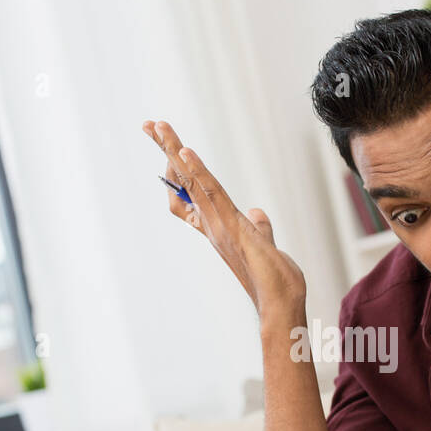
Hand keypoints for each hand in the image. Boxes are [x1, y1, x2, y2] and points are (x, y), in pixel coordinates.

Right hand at [143, 119, 305, 318]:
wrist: (280, 305)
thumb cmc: (274, 281)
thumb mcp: (264, 246)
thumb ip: (259, 228)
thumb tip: (258, 214)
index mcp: (217, 227)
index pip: (190, 194)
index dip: (179, 173)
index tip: (174, 149)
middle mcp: (212, 224)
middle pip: (182, 181)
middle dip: (166, 152)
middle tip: (149, 125)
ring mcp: (218, 224)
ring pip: (191, 181)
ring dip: (173, 151)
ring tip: (158, 126)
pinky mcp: (231, 226)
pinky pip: (210, 193)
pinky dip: (196, 172)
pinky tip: (184, 151)